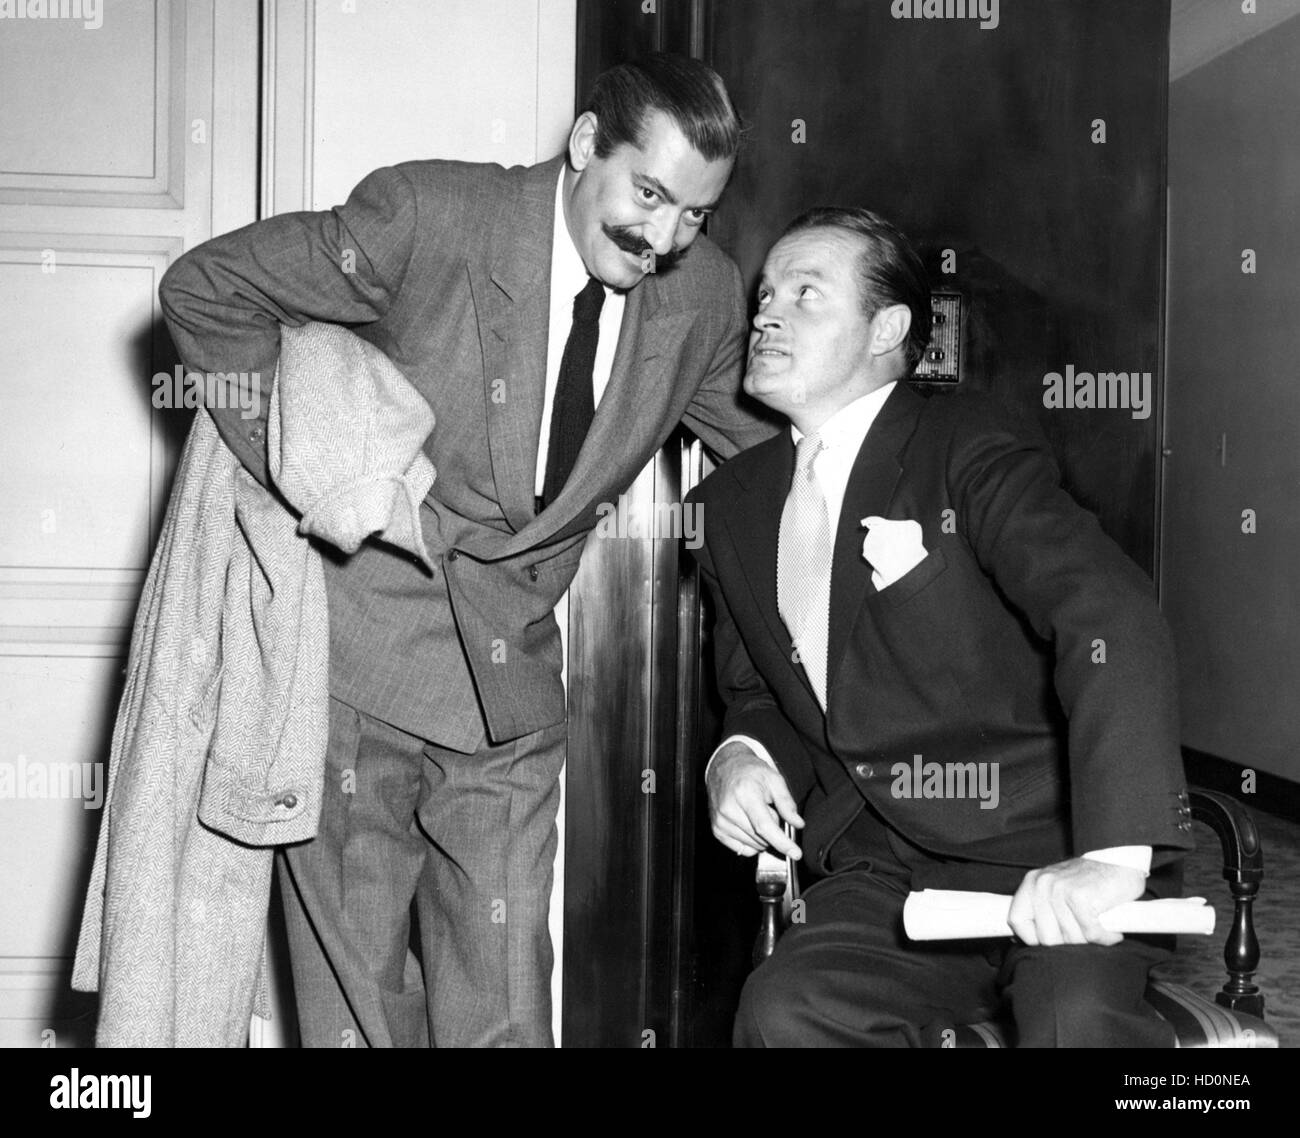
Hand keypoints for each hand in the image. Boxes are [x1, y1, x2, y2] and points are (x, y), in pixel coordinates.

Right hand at [706, 740, 803, 858]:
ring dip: (763, 836)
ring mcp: (721, 821)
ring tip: (757, 814)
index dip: (782, 842)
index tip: (795, 853)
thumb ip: (787, 803)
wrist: (725, 766)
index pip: (764, 826)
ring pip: (753, 846)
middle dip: (773, 830)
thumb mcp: (774, 779)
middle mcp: (729, 809)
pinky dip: (752, 843)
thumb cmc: (750, 772)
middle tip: (770, 811)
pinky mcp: (717, 830)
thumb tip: (797, 824)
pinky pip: (742, 849)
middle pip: (761, 838)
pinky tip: (750, 825)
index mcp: (745, 794)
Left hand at [1008, 857, 1145, 946]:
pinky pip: (1090, 934)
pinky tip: (1109, 930)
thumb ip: (1041, 910)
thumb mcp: (1057, 890)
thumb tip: (1023, 938)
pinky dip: (1105, 937)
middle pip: (1046, 937)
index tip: (1053, 940)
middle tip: (1083, 932)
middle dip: (1068, 942)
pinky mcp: (1080, 897)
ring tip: (1097, 925)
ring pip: (1070, 938)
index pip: (1016, 920)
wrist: (1121, 863)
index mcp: (1031, 882)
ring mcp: (1060, 889)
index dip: (1033, 938)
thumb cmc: (1091, 882)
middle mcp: (1042, 884)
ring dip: (1089, 939)